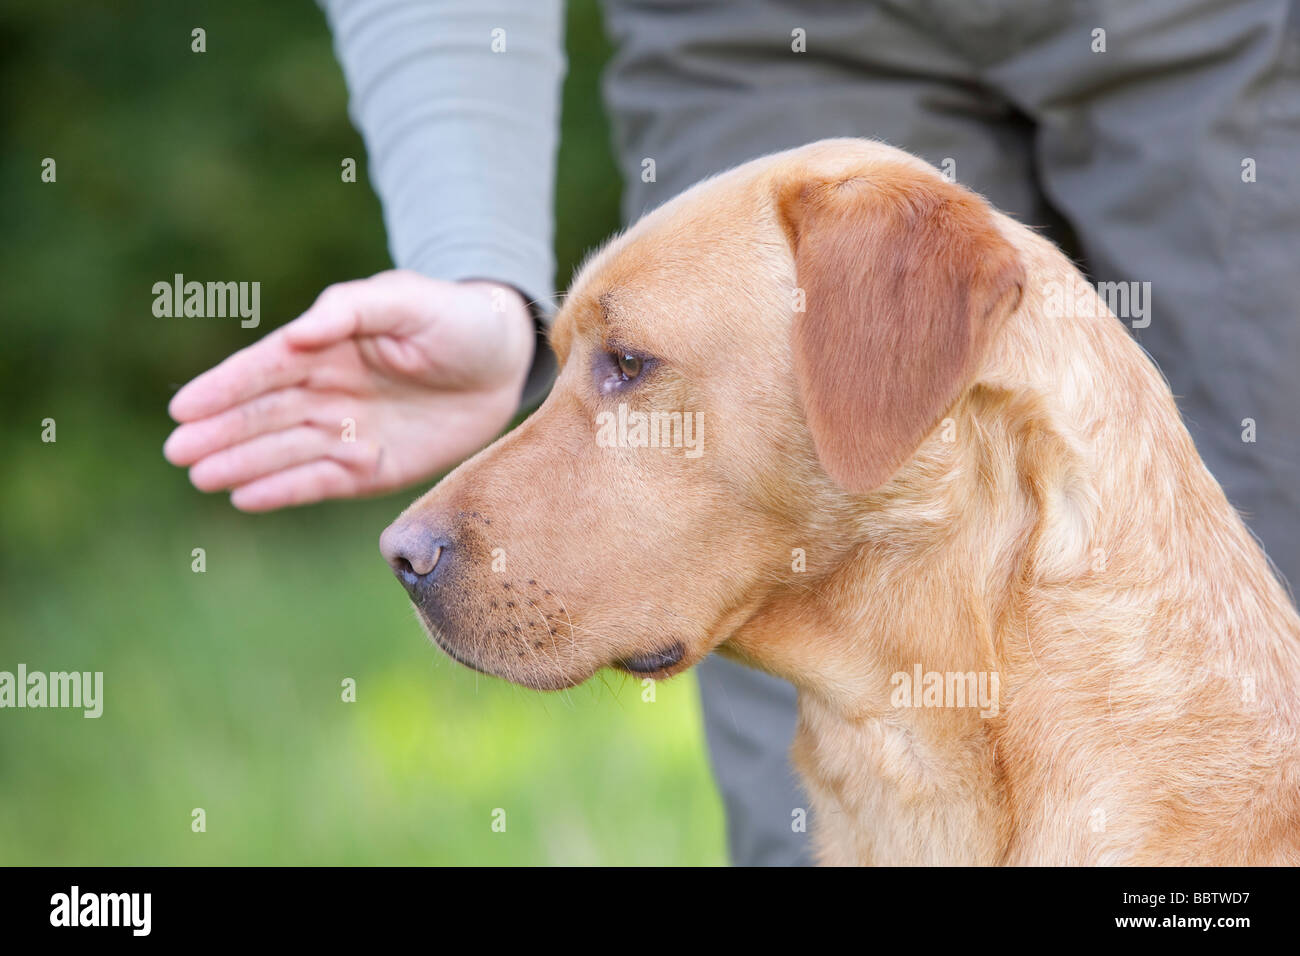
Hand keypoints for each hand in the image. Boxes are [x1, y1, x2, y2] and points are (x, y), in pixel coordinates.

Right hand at [164, 270, 535, 510]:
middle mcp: (327, 391)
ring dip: (243, 464)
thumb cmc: (453, 318)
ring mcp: (347, 431)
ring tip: (202, 477)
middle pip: (264, 415)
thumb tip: (298, 334)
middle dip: (220, 432)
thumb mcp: (407, 301)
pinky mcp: (374, 468)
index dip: (224, 387)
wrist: (506, 362)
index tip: (185, 407)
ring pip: (284, 450)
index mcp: (325, 346)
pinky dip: (286, 489)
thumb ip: (352, 310)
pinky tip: (247, 498)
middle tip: (178, 452)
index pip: (265, 369)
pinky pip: (322, 480)